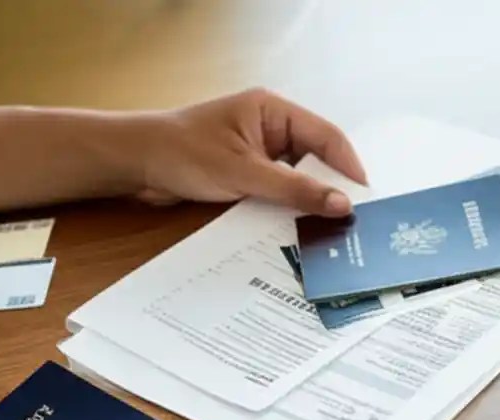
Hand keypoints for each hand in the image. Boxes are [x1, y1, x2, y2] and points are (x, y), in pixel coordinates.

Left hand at [132, 88, 366, 216]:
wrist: (134, 164)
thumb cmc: (183, 154)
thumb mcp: (244, 173)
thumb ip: (295, 189)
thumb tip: (342, 205)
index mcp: (273, 111)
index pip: (326, 136)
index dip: (349, 167)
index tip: (366, 198)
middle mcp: (270, 128)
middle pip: (317, 158)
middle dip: (333, 187)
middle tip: (353, 219)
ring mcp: (258, 152)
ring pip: (299, 178)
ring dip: (309, 201)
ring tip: (331, 229)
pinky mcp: (247, 173)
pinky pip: (279, 191)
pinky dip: (289, 207)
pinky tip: (299, 228)